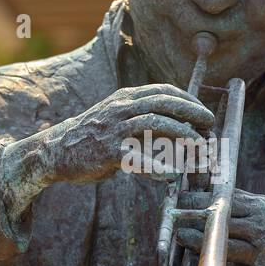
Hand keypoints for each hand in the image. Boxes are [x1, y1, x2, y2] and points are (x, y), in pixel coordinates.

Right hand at [5, 84, 215, 196]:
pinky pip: (139, 158)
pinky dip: (159, 166)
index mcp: (124, 98)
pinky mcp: (110, 152)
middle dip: (192, 112)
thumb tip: (174, 125)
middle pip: (164, 103)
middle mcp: (121, 108)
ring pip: (157, 125)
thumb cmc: (90, 136)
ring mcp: (115, 129)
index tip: (202, 112)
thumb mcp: (114, 116)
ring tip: (199, 148)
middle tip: (209, 125)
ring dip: (183, 135)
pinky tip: (173, 174)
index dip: (187, 100)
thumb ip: (138, 116)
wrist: (55, 150)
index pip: (162, 91)